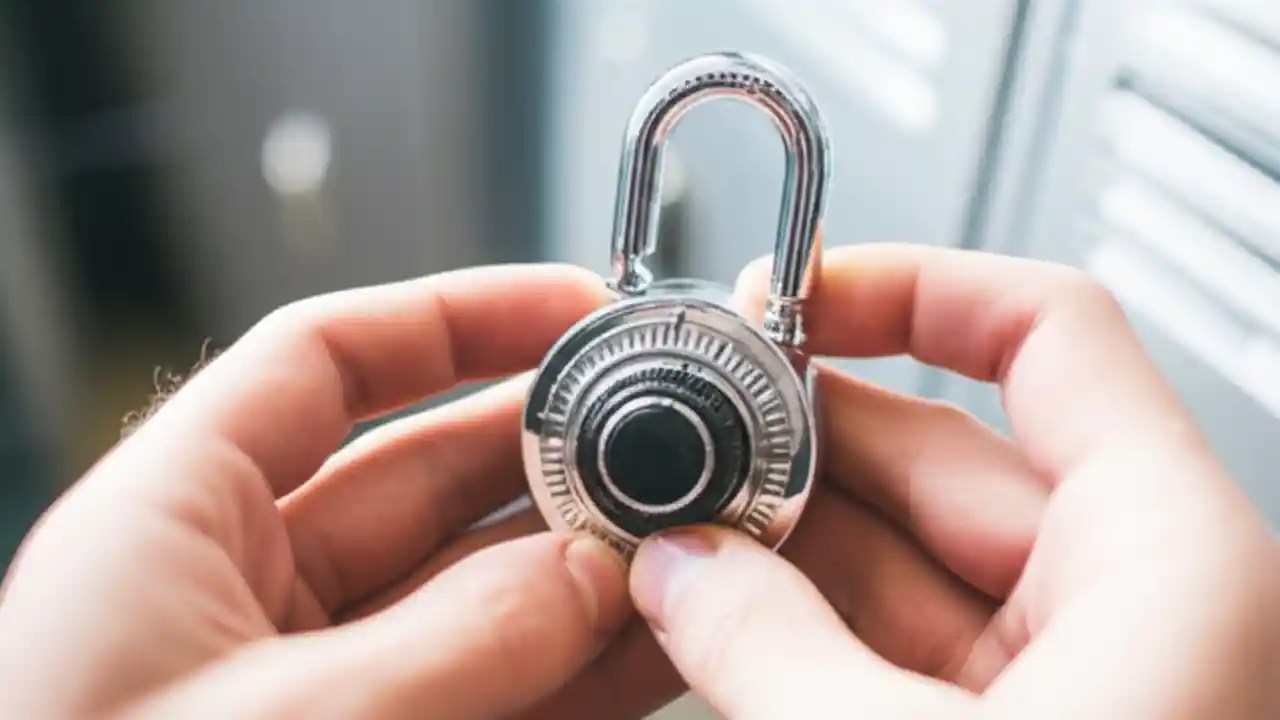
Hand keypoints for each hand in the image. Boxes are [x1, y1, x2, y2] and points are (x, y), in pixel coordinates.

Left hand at [0, 265, 635, 717]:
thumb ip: (460, 646)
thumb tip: (600, 574)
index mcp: (175, 525)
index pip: (326, 364)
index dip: (456, 318)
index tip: (575, 311)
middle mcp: (244, 594)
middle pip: (424, 475)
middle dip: (554, 454)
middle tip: (673, 444)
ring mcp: (312, 688)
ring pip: (473, 593)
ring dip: (583, 571)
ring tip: (693, 546)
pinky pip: (486, 693)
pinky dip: (569, 674)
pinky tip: (655, 651)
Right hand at [626, 245, 1279, 717]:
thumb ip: (769, 650)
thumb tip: (679, 574)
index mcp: (1172, 562)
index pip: (1048, 336)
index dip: (909, 289)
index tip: (792, 296)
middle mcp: (1136, 602)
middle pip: (947, 452)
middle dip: (800, 436)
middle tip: (690, 431)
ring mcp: (1078, 676)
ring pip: (908, 561)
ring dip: (785, 543)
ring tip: (676, 532)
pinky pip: (900, 647)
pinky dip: (809, 628)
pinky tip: (722, 614)